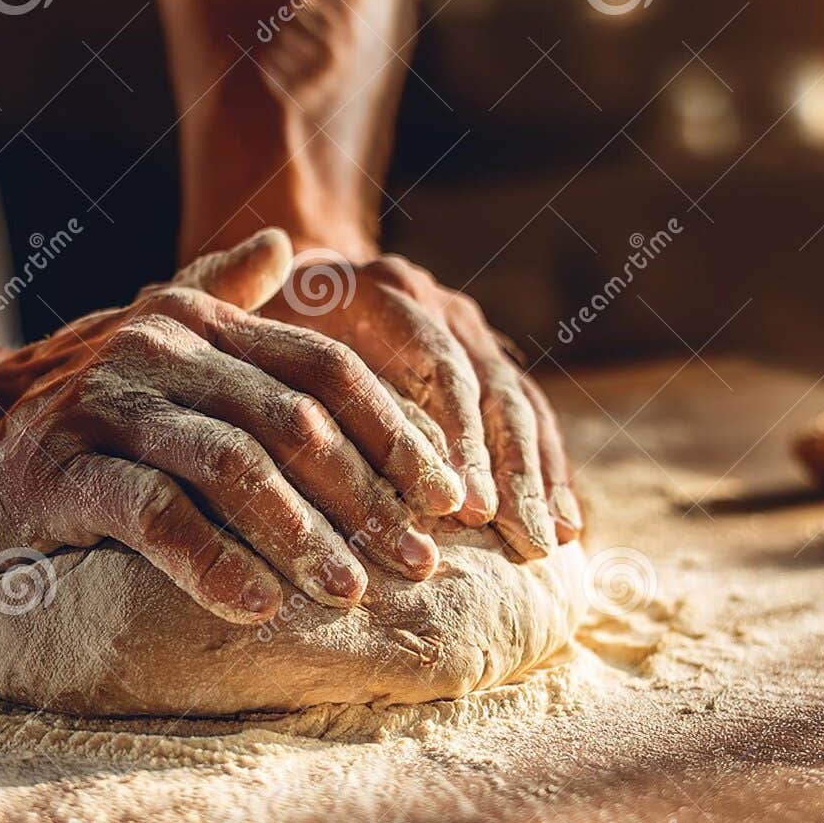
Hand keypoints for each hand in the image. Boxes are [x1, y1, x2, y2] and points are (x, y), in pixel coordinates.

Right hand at [0, 231, 465, 622]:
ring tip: (353, 593)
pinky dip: (212, 562)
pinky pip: (154, 514)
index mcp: (194, 321)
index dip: (396, 432)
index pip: (325, 366)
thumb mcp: (146, 346)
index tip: (449, 500)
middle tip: (419, 564)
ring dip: (305, 535)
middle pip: (294, 419)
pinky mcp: (58, 470)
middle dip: (368, 497)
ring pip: (233, 465)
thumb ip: (215, 295)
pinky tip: (259, 605)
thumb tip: (283, 241)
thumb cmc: (69, 411)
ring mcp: (104, 405)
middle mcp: (157, 350)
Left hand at [260, 247, 580, 559]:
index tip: (466, 506)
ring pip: (520, 403)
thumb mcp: (254, 326)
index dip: (456, 436)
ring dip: (539, 476)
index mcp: (385, 291)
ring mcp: (472, 332)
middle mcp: (440, 305)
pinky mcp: (489, 363)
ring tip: (551, 540)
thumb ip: (282, 370)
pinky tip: (569, 524)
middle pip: (490, 388)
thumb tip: (300, 433)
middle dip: (509, 469)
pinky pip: (532, 417)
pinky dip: (550, 471)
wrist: (298, 282)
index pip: (437, 364)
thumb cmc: (262, 322)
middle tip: (521, 535)